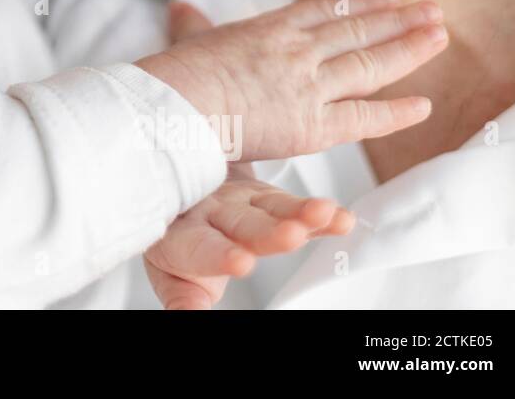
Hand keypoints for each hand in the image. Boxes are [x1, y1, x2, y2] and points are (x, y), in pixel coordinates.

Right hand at [135, 0, 444, 160]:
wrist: (173, 103)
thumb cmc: (172, 75)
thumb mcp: (187, 39)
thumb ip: (191, 25)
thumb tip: (179, 7)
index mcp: (266, 29)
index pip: (323, 12)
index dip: (358, 4)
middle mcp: (294, 50)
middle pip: (356, 30)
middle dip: (397, 19)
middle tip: (432, 10)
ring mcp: (306, 85)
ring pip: (368, 63)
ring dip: (408, 48)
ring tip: (440, 36)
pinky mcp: (309, 124)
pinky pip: (363, 117)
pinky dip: (395, 112)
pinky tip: (422, 105)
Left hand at [144, 167, 353, 309]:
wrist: (179, 204)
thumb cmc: (178, 248)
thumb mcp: (174, 278)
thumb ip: (184, 299)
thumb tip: (191, 317)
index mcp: (185, 237)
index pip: (202, 247)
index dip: (221, 254)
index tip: (241, 262)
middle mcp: (214, 214)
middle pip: (242, 223)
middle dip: (268, 231)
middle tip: (291, 235)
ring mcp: (241, 202)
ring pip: (271, 206)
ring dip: (299, 212)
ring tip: (323, 213)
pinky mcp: (265, 198)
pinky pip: (295, 206)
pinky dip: (320, 215)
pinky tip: (340, 218)